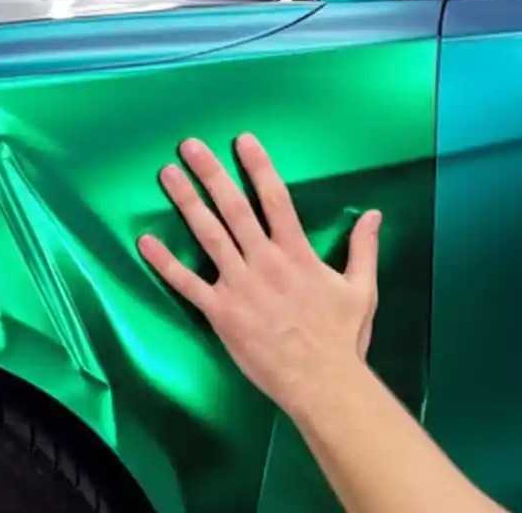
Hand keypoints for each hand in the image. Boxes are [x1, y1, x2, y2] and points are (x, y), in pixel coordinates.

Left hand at [137, 134, 381, 412]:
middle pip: (233, 208)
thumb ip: (364, 248)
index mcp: (297, 253)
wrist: (322, 382)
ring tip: (167, 174)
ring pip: (208, 235)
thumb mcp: (362, 289)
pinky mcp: (221, 313)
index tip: (242, 140)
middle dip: (211, 173)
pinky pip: (187, 284)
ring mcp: (240, 286)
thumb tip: (375, 214)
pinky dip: (165, 262)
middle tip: (189, 145)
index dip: (258, 166)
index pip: (275, 198)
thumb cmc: (342, 339)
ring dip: (186, 202)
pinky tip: (146, 242)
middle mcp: (265, 261)